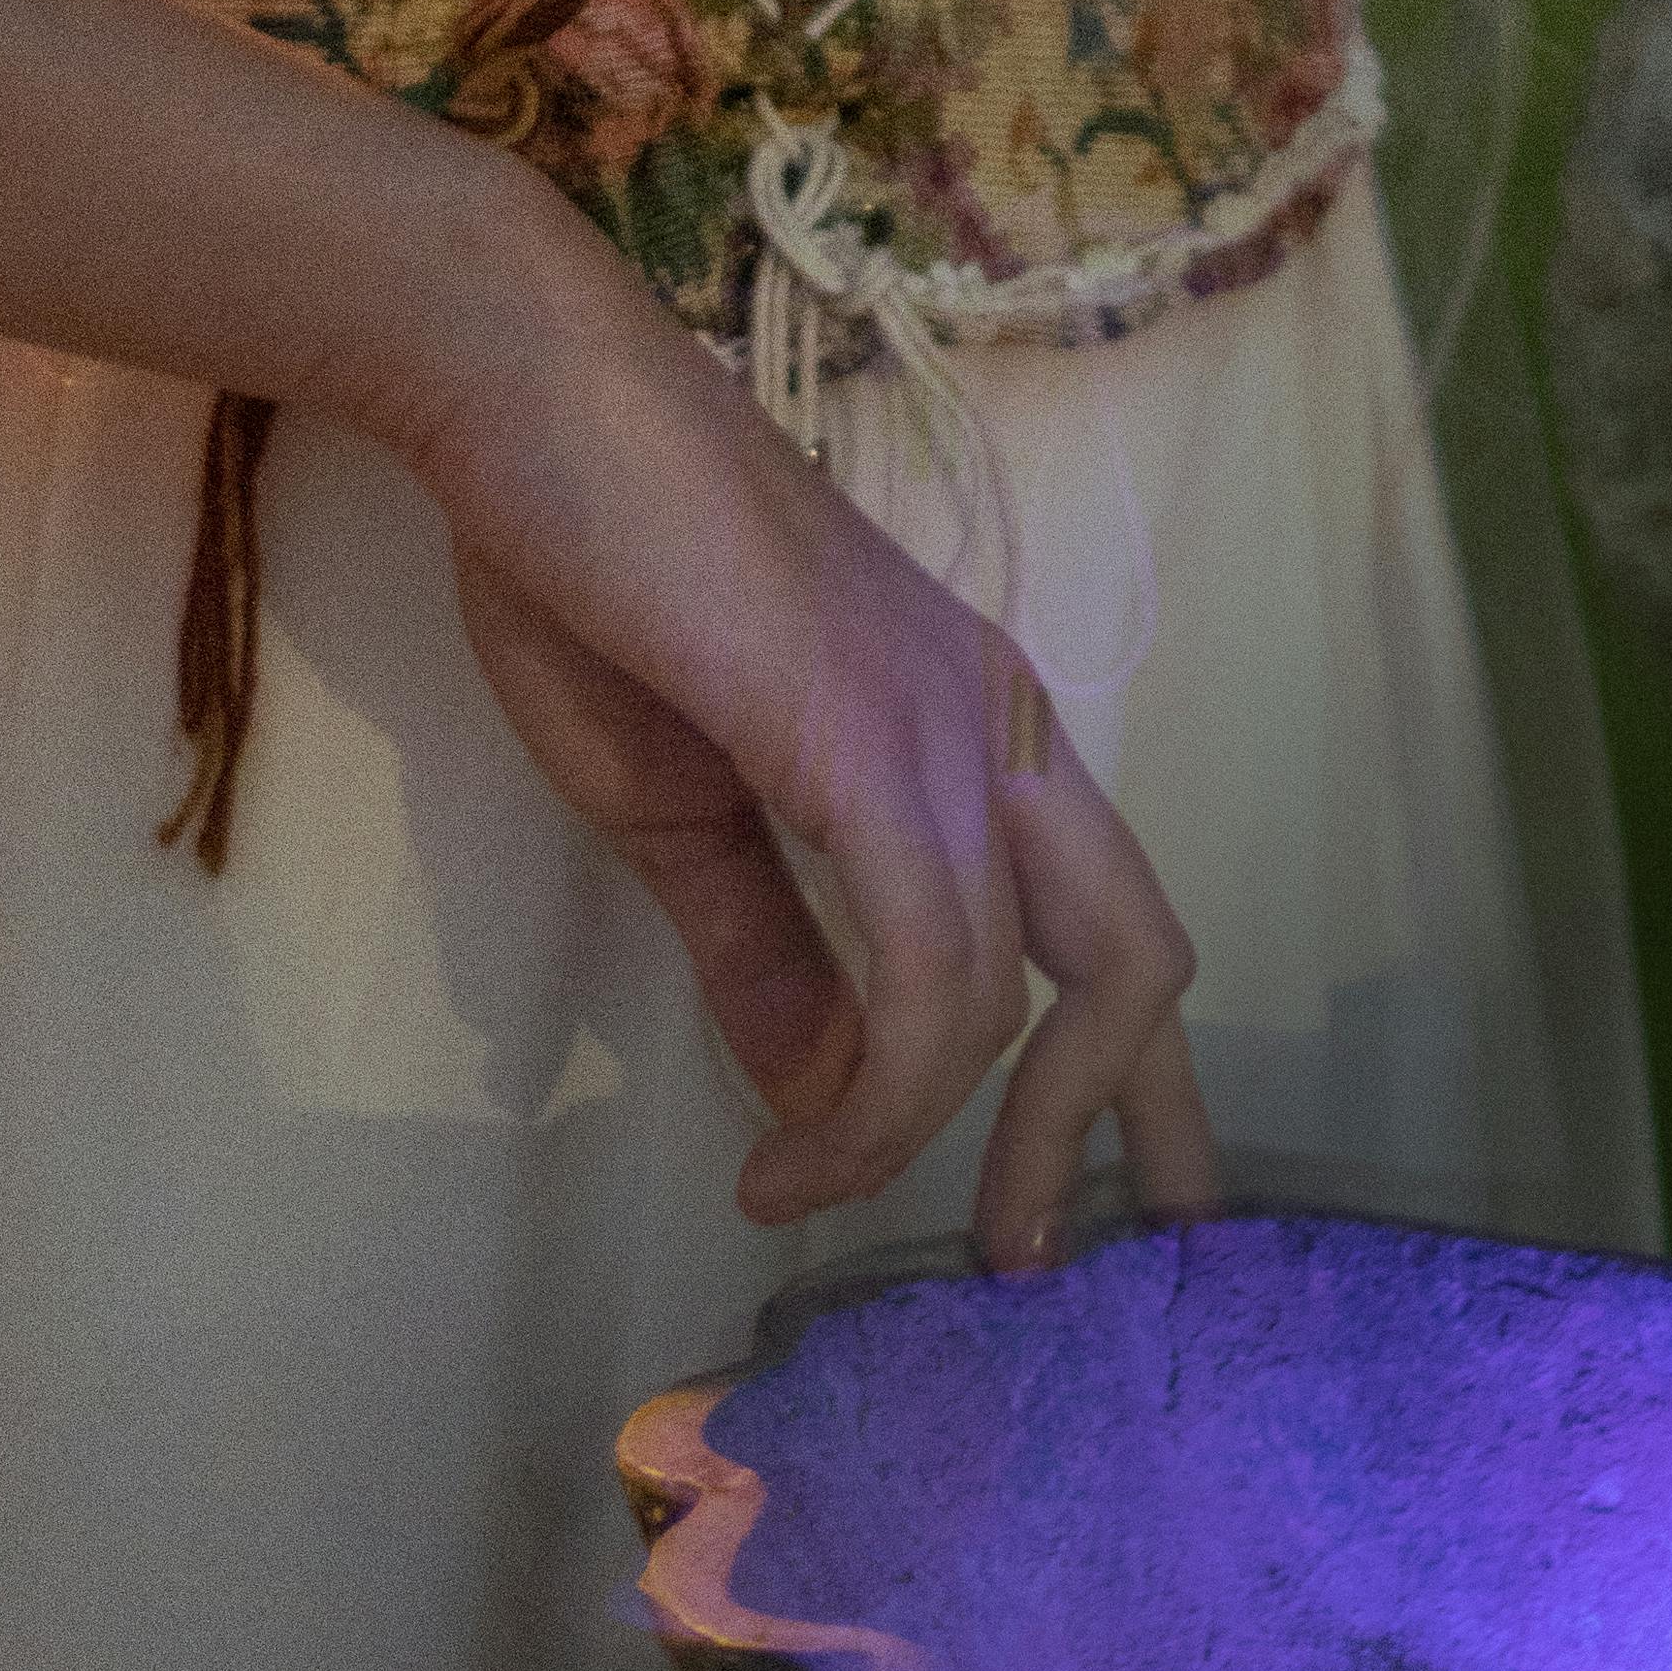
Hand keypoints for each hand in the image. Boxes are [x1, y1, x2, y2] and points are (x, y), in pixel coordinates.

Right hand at [421, 237, 1215, 1268]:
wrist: (529, 405)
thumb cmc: (598, 573)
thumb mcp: (682, 805)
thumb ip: (765, 949)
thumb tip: (821, 1097)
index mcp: (976, 728)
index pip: (1107, 924)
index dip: (1118, 1087)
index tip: (1055, 1220)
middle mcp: (1002, 726)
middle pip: (1142, 960)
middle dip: (1113, 1131)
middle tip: (1033, 1265)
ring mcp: (947, 726)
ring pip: (1022, 990)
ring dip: (939, 1139)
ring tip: (813, 1204)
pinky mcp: (867, 739)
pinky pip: (927, 968)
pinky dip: (873, 1095)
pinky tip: (787, 1154)